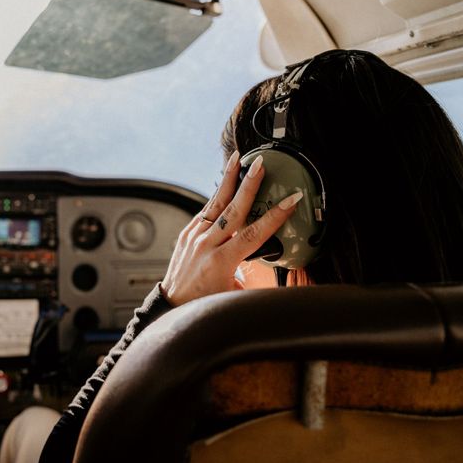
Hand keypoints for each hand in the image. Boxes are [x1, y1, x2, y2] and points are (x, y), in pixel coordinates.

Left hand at [160, 150, 303, 306]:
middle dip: (248, 184)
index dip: (274, 216)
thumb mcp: (236, 294)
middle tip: (260, 164)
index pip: (253, 234)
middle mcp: (206, 245)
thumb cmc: (206, 302)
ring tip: (238, 159)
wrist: (173, 304)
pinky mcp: (187, 233)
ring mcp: (194, 236)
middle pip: (232, 209)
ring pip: (216, 202)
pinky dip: (218, 195)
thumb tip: (276, 267)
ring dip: (228, 179)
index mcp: (221, 261)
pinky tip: (227, 182)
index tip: (290, 200)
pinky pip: (206, 210)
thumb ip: (256, 279)